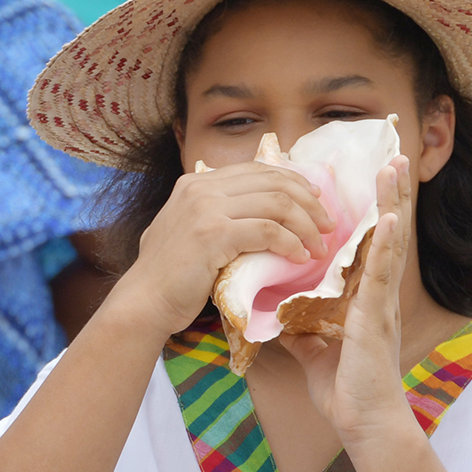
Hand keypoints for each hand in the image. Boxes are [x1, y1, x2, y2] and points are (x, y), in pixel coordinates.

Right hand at [106, 159, 334, 335]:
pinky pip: (267, 231)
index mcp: (197, 182)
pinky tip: (298, 258)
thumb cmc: (169, 275)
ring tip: (318, 246)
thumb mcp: (188, 230)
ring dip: (306, 226)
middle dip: (309, 203)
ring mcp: (206, 208)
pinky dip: (290, 243)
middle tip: (327, 225)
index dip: (294, 183)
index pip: (258, 170)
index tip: (315, 202)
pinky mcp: (214, 234)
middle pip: (273, 182)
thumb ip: (215, 213)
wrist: (144, 301)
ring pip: (276, 204)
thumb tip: (258, 213)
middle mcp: (201, 187)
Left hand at [283, 156, 418, 446]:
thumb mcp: (314, 351)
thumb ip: (300, 329)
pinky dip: (386, 244)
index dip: (371, 210)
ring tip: (395, 166)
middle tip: (392, 153)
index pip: (367, 243)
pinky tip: (390, 217)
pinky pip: (381, 275)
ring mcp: (380, 303)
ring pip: (390, 242)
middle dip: (389, 193)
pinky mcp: (377, 317)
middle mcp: (376, 293)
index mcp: (363, 297)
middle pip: (385, 232)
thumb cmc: (346, 391)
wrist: (363, 424)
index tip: (369, 175)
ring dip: (394, 202)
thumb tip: (276, 316)